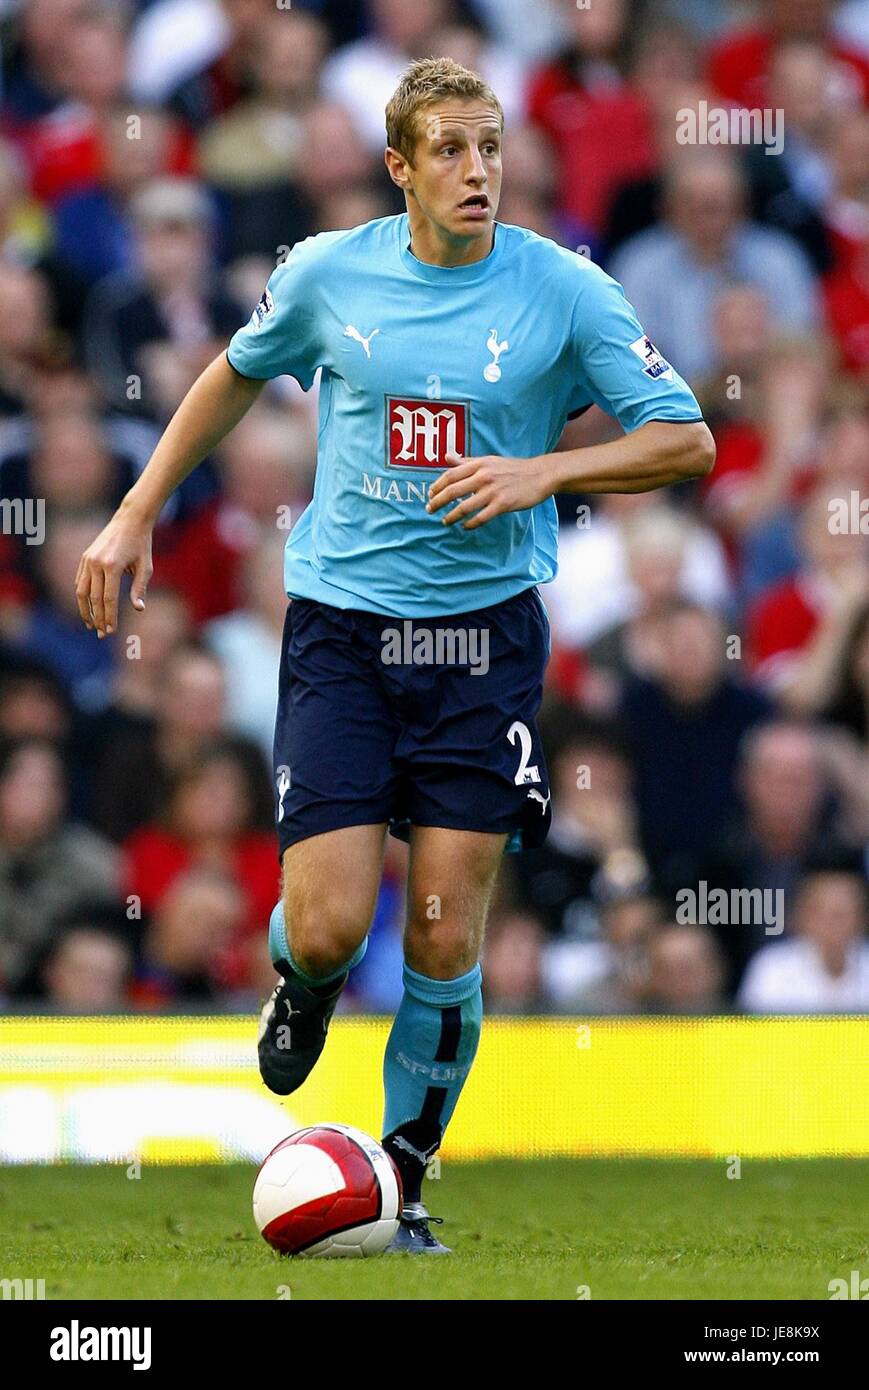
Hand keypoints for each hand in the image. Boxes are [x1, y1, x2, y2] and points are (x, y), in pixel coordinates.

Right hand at [74, 508, 153, 637]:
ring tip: (91, 624)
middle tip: (102, 634)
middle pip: (94, 598)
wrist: (129, 520)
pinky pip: (80, 581)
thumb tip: (138, 609)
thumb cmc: (142, 544)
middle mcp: (96, 563)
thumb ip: (140, 588)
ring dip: (85, 610)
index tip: (111, 631)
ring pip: (81, 591)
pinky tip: (88, 608)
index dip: (110, 617)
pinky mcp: (84, 558)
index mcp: (113, 566)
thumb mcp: (146, 567)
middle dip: (98, 619)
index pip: (108, 599)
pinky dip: (82, 596)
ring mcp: (87, 559)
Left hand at [426, 451, 552, 528]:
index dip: (437, 486)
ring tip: (444, 521)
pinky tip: (464, 526)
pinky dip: (470, 524)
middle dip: (438, 502)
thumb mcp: (489, 460)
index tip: (430, 495)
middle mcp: (484, 476)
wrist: (540, 474)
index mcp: (479, 464)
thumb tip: (447, 456)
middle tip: (429, 510)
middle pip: (453, 490)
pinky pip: (481, 517)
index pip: (450, 475)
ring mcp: (493, 491)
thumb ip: (467, 461)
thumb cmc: (513, 468)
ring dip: (451, 516)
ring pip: (464, 506)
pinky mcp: (503, 504)